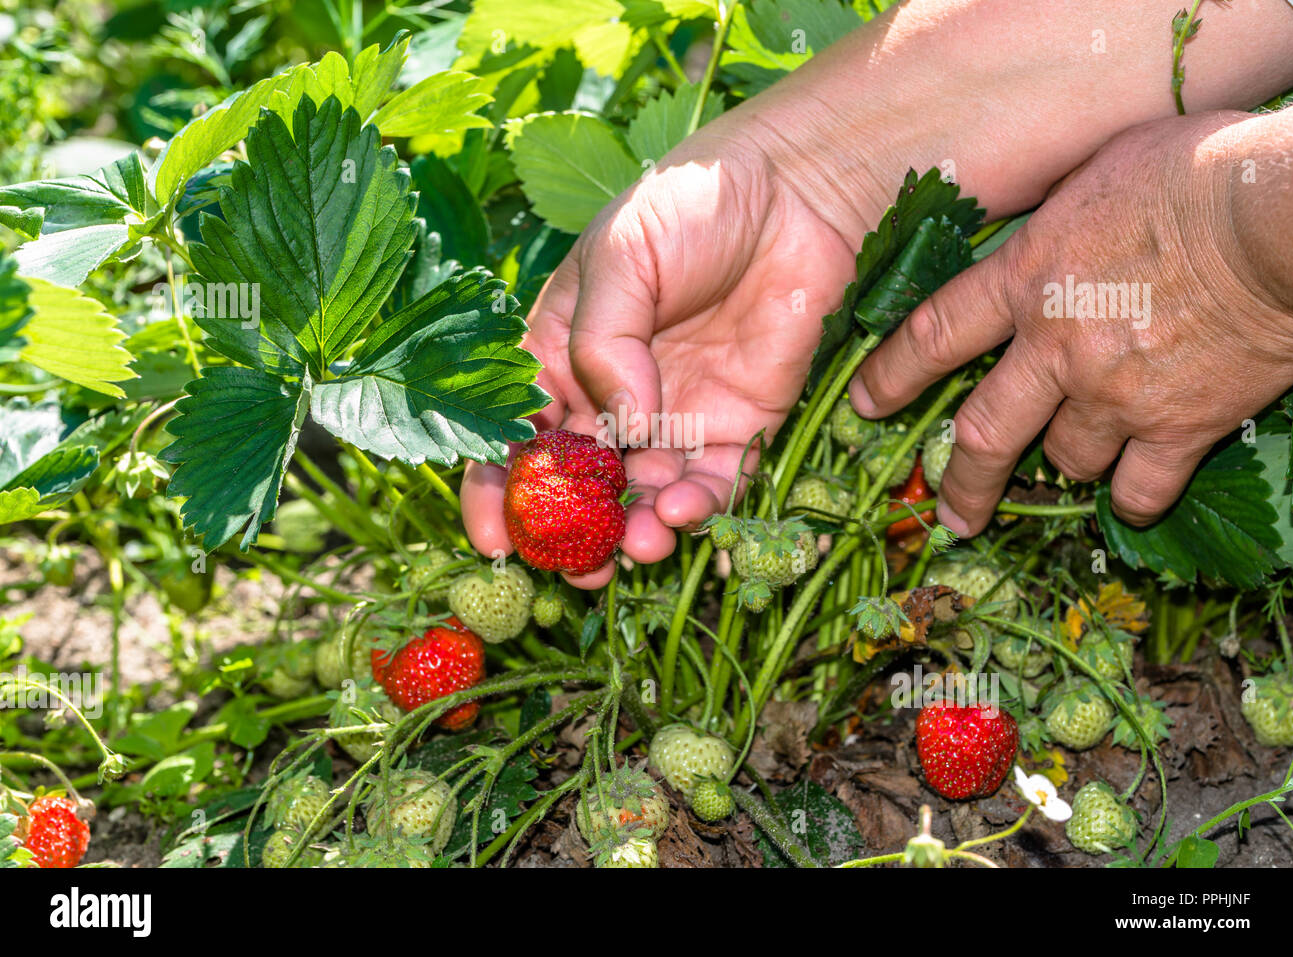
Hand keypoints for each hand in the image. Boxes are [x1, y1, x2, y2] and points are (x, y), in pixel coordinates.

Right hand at [462, 128, 864, 586]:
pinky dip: (696, 510)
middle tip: (577, 568)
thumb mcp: (621, 256)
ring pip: (642, 497)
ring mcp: (673, 418)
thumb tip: (620, 422)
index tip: (495, 540)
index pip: (514, 434)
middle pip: (577, 485)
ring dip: (636, 531)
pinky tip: (684, 514)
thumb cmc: (689, 205)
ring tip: (639, 546)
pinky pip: (711, 485)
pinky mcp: (736, 427)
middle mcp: (611, 397)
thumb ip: (605, 341)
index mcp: (560, 354)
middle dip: (571, 534)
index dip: (498, 491)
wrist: (794, 194)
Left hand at [852, 110, 1292, 535]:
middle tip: (948, 515)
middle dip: (961, 481)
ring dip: (1065, 462)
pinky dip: (1132, 497)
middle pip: (983, 433)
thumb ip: (1056, 218)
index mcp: (1027, 278)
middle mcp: (1055, 347)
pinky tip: (1133, 493)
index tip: (865, 404)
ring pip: (1065, 459)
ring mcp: (1114, 395)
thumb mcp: (1097, 173)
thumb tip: (1046, 223)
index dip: (892, 374)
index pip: (934, 334)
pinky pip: (1140, 489)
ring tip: (1075, 458)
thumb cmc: (1198, 171)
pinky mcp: (1178, 427)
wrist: (1282, 218)